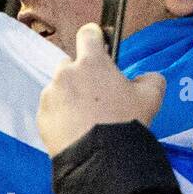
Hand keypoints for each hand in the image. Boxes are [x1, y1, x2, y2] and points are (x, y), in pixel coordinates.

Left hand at [37, 23, 164, 156]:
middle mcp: (66, 74)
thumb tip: (147, 78)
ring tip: (85, 119)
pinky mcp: (41, 117)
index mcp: (92, 63)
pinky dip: (60, 117)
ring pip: (59, 89)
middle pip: (71, 65)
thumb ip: (151, 79)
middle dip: (81, 75)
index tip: (99, 46)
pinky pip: (51, 111)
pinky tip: (75, 131)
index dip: (95, 37)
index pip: (88, 34)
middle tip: (96, 97)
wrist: (100, 160)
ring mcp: (51, 95)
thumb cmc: (125, 123)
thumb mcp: (151, 98)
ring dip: (69, 97)